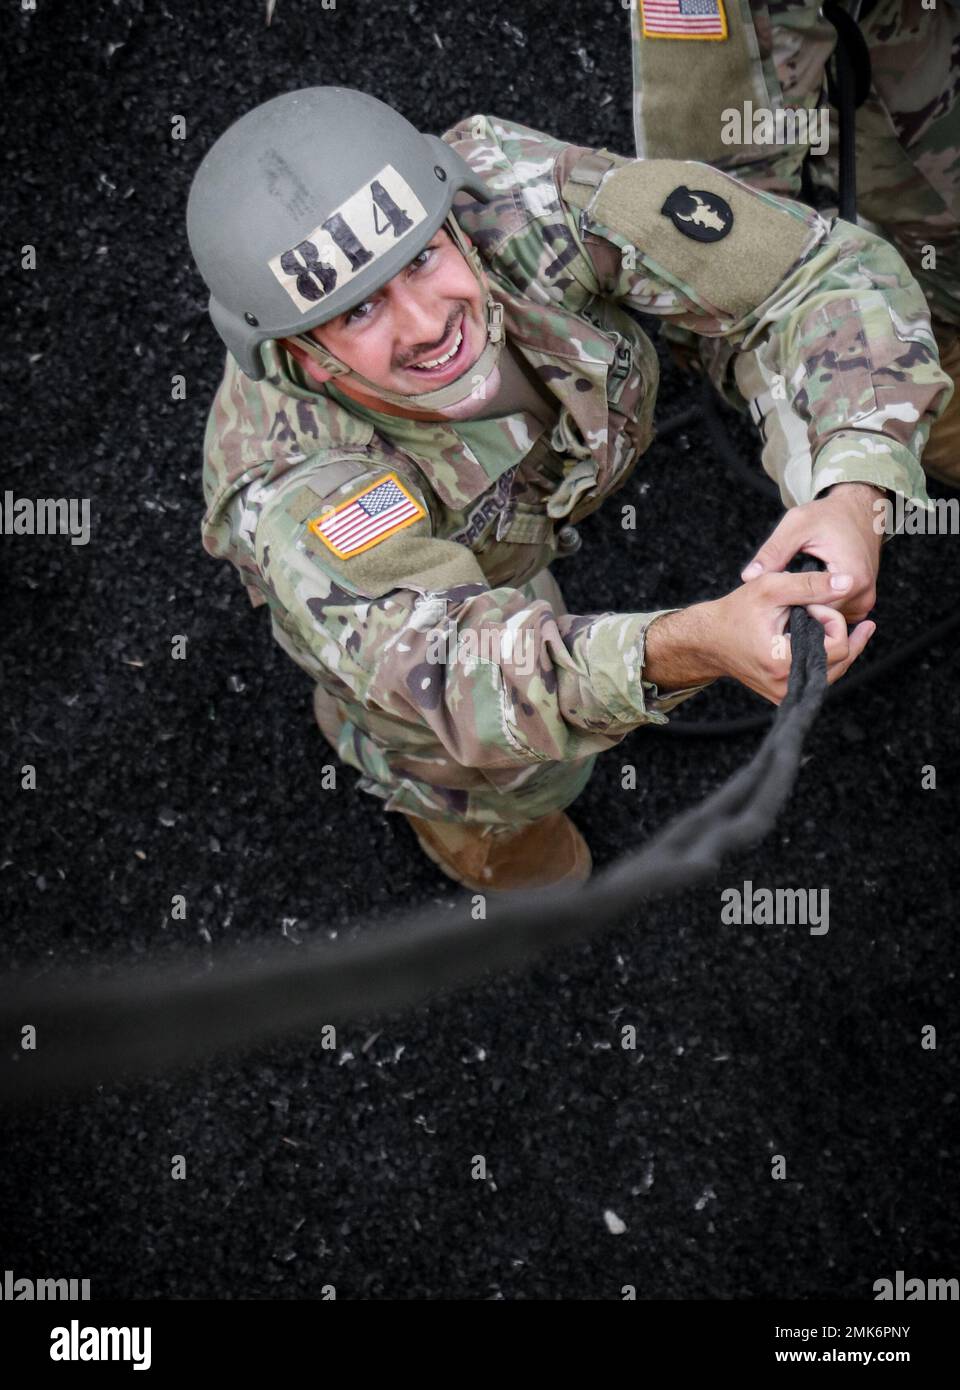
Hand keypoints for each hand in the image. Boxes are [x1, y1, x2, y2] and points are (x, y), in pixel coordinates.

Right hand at [702, 569, 875, 705]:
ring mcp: (784, 694)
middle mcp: (785, 686)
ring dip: (834, 643)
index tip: (812, 604)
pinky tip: (822, 636)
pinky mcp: (783, 695)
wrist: (709, 639)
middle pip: (842, 661)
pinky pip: (818, 677)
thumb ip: (811, 584)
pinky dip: (824, 656)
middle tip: (817, 609)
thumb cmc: (735, 612)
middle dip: (835, 630)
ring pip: (835, 670)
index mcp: (782, 663)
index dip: (833, 620)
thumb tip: (848, 583)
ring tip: (825, 618)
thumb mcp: (771, 588)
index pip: (839, 646)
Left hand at [739, 483, 884, 622]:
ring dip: (807, 606)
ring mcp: (864, 602)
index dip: (787, 602)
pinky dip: (818, 605)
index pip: (812, 610)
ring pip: (826, 618)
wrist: (860, 511)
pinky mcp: (862, 602)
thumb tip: (748, 577)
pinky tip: (806, 590)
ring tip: (792, 588)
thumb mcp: (796, 526)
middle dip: (796, 604)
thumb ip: (773, 552)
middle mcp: (863, 595)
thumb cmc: (828, 515)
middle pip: (820, 617)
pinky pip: (834, 612)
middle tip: (779, 588)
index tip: (772, 591)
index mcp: (852, 579)